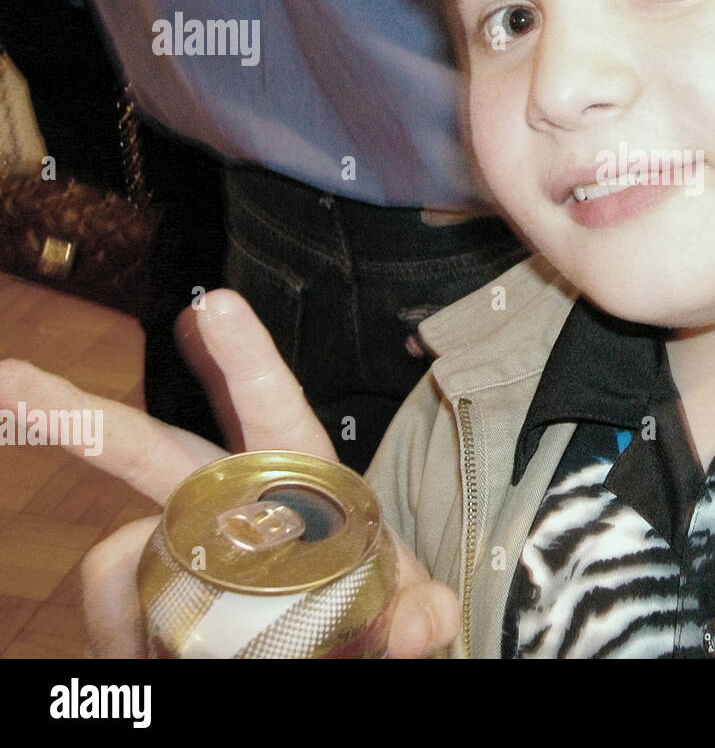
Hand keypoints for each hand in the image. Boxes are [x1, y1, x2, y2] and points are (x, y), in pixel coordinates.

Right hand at [0, 289, 457, 657]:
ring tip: (160, 658)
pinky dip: (128, 641)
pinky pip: (116, 610)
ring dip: (121, 606)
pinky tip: (150, 659)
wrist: (335, 653)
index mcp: (300, 486)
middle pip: (150, 450)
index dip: (246, 361)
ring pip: (118, 551)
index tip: (213, 305)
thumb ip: (414, 614)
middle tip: (10, 380)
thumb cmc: (368, 612)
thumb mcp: (403, 609)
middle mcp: (229, 505)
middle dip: (83, 414)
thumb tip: (425, 621)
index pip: (274, 414)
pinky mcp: (149, 601)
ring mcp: (181, 551)